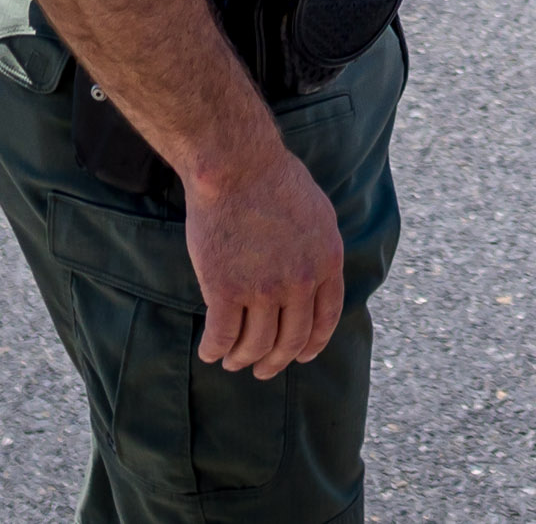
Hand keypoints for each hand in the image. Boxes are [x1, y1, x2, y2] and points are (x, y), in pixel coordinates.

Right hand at [181, 134, 346, 380]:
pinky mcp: (224, 289)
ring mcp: (262, 289)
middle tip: (263, 371)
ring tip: (233, 362)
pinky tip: (209, 352)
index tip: (301, 355)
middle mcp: (299, 282)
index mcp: (327, 262)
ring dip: (243, 359)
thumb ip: (318, 250)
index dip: (312, 344)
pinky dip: (215, 349)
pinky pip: (221, 335)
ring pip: (255, 344)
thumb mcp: (317, 214)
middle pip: (291, 339)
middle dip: (276, 362)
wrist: (236, 165)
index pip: (326, 318)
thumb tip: (316, 276)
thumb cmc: (273, 180)